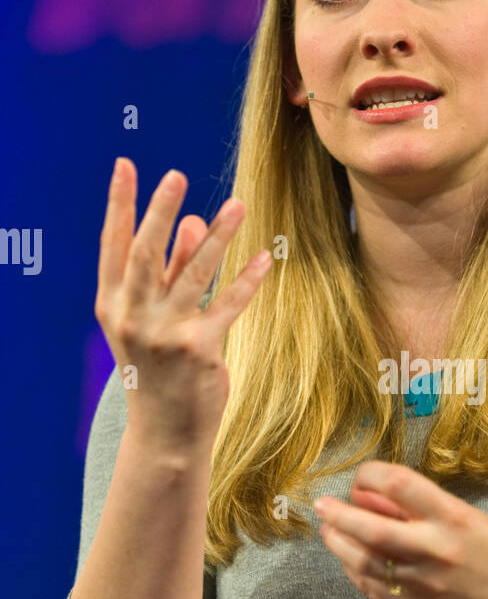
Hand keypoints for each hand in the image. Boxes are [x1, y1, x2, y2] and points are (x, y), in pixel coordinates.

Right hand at [95, 158, 271, 457]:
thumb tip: (191, 221)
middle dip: (160, 210)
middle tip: (176, 175)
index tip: (127, 166)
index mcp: (113, 305)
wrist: (166, 432)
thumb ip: (171, 271)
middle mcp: (132, 317)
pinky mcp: (197, 350)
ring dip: (217, 237)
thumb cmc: (159, 370)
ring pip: (193, 274)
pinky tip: (264, 259)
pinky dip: (246, 281)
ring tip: (238, 205)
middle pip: (146, 253)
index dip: (121, 204)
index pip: (114, 245)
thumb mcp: (152, 320)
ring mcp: (163, 334)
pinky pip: (226, 306)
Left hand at [313, 461, 487, 598]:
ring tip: (329, 530)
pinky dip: (353, 571)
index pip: (398, 483)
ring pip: (363, 562)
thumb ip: (417, 507)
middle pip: (371, 528)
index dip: (369, 474)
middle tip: (322, 505)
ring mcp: (423, 583)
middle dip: (338, 514)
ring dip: (338, 543)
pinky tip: (349, 559)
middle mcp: (435, 549)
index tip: (362, 476)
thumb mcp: (465, 516)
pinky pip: (372, 588)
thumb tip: (367, 497)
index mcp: (452, 517)